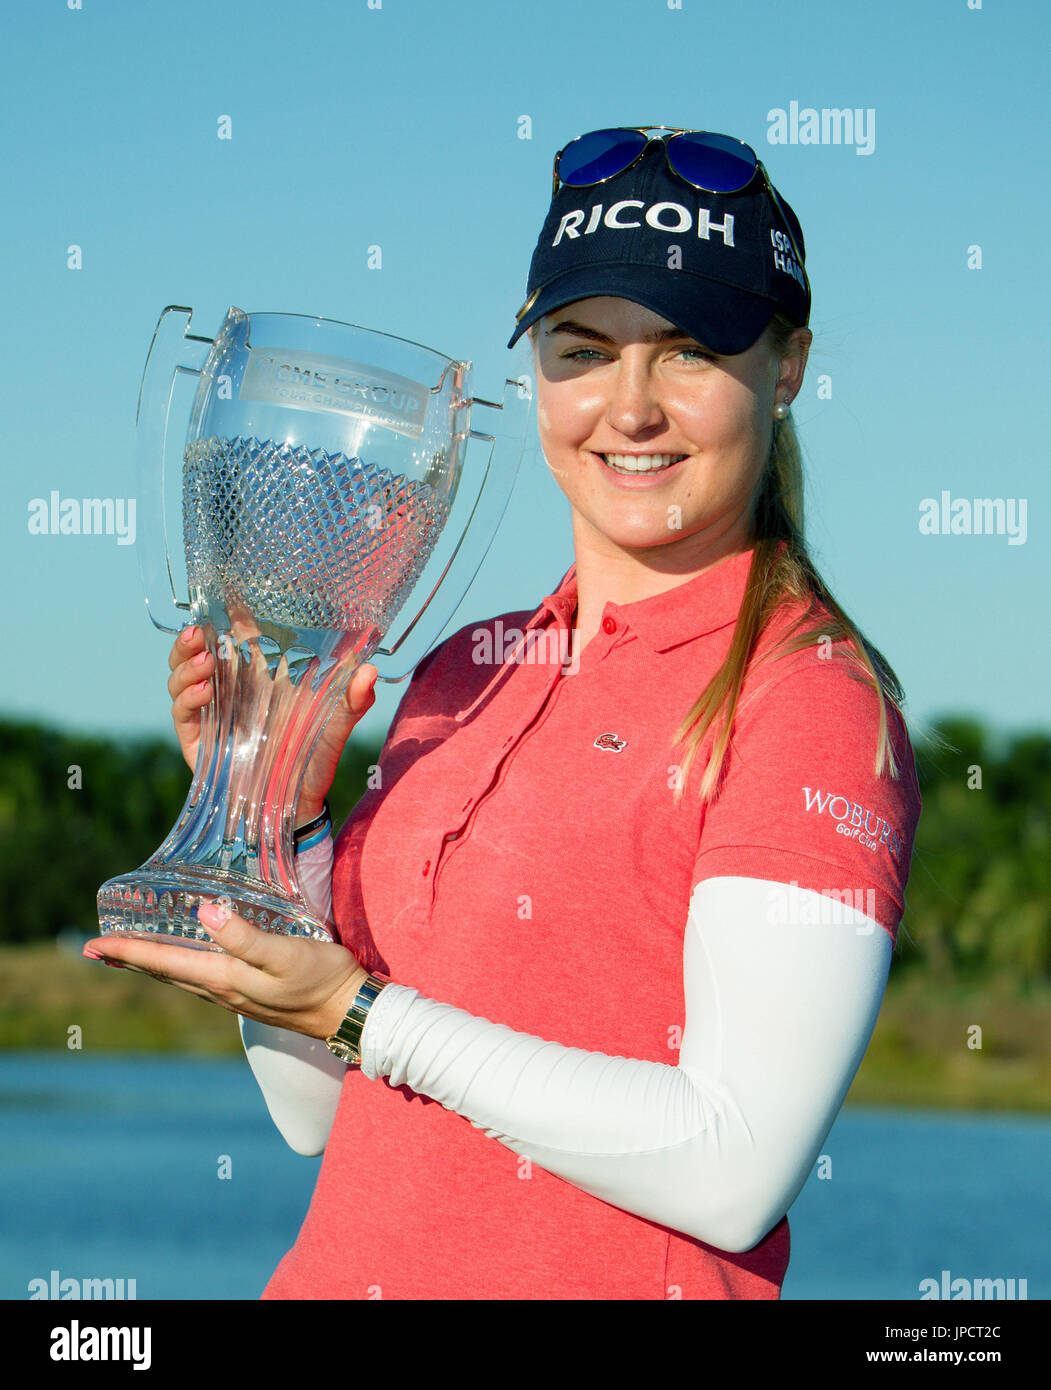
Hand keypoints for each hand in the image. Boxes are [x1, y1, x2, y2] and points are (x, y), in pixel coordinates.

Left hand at [82, 901, 370, 1041]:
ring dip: (151, 965)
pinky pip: (200, 979)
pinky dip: (178, 968)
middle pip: (164, 972)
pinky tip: (183, 962)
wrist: (350, 1011)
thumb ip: (244, 936)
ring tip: (129, 954)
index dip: (127, 952)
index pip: (163, 962)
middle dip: (129, 960)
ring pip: (180, 977)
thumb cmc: (322, 978)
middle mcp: (222, 990)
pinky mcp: (250, 992)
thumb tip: (204, 913)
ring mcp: (235, 995)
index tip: (92, 944)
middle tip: (96, 948)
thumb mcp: (285, 953)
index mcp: (224, 978)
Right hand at [166, 625, 378, 824]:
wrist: (294, 809)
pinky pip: (183, 713)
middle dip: (191, 638)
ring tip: (205, 661)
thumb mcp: (336, 730)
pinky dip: (188, 698)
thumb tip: (371, 671)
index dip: (226, 615)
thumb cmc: (314, 762)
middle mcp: (232, 690)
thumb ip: (352, 702)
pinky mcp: (198, 739)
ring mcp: (211, 713)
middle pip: (198, 652)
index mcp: (261, 677)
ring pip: (182, 677)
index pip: (238, 637)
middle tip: (199, 630)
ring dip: (187, 665)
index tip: (223, 595)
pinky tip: (203, 691)